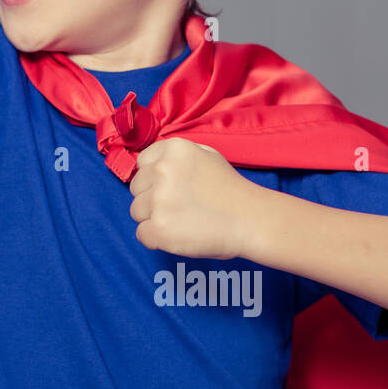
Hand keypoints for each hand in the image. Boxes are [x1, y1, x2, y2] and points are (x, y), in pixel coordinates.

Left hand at [128, 137, 261, 259]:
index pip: (142, 163)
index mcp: (173, 150)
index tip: (170, 188)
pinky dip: (156, 239)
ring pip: (136, 212)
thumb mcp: (206, 155)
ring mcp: (159, 200)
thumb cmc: (230, 189)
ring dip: (153, 218)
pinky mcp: (159, 228)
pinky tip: (178, 235)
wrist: (251, 220)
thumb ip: (175, 157)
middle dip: (152, 198)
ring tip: (181, 221)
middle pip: (136, 188)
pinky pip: (142, 234)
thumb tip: (150, 166)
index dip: (154, 178)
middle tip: (179, 207)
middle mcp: (162, 170)